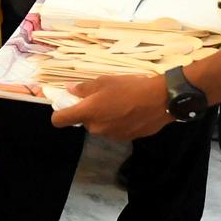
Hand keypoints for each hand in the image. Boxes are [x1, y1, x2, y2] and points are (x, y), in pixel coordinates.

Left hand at [51, 75, 172, 141]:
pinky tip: (130, 112)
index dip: (59, 114)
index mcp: (87, 114)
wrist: (161, 100)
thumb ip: (83, 88)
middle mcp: (96, 128)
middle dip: (89, 112)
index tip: (67, 106)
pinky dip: (118, 123)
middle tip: (102, 98)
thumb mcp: (104, 81)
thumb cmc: (129, 88)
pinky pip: (115, 130)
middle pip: (84, 121)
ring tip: (120, 104)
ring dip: (104, 117)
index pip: (59, 121)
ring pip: (100, 126)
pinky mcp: (126, 139)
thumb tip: (69, 90)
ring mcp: (111, 136)